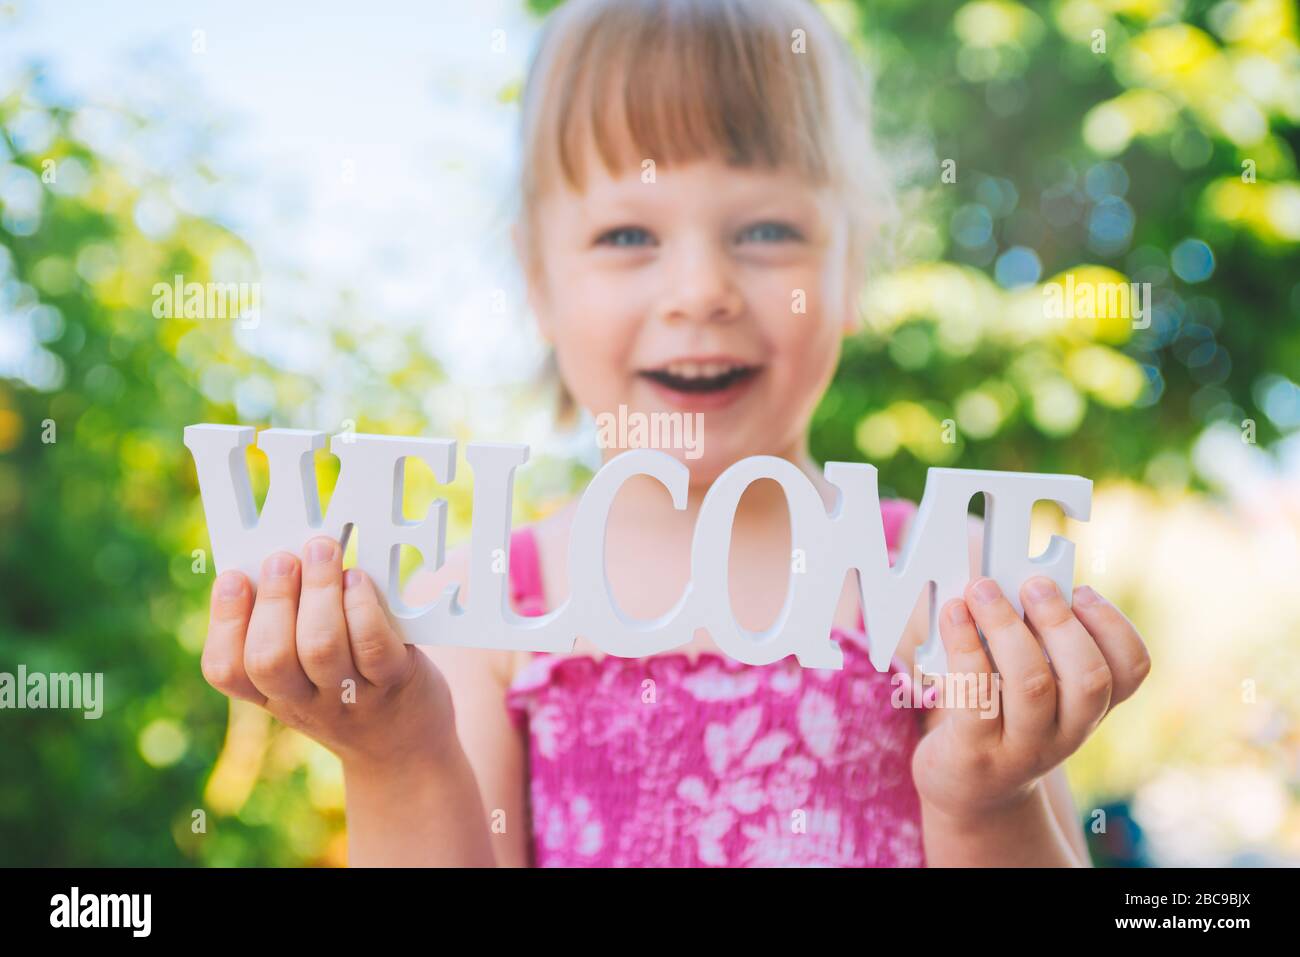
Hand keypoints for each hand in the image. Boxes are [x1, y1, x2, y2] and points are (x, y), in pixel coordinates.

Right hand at [201, 536, 457, 771]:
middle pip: (270, 659)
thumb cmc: (349, 689)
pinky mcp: (396, 683)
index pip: (226, 670)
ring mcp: (350, 695)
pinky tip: (358, 580)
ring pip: (321, 648)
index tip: (232, 577)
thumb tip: (281, 557)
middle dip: (274, 600)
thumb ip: (288, 627)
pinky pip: (373, 646)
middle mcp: (305, 701)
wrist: (406, 745)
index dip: (224, 622)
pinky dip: (362, 607)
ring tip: (322, 552)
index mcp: (271, 694)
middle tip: (282, 557)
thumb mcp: (306, 675)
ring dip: (318, 592)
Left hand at [911, 576, 1150, 824]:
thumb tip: (1012, 575)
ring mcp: (1024, 748)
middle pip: (1088, 678)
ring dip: (1007, 627)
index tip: (1081, 590)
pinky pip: (977, 697)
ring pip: (1033, 685)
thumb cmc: (999, 714)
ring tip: (983, 590)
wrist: (968, 789)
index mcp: (1090, 707)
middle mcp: (1068, 732)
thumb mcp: (1030, 680)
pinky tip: (954, 615)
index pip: (1132, 670)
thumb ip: (1032, 637)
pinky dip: (965, 647)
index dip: (1112, 625)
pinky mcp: (977, 753)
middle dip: (1060, 622)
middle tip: (1033, 583)